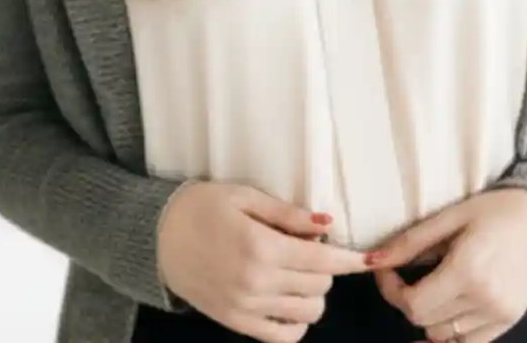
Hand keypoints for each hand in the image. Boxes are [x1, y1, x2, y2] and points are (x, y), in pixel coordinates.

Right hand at [157, 182, 371, 342]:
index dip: (352, 260)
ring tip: (296, 275)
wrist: (155, 237)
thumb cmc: (200, 208)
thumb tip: (328, 225)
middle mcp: (257, 281)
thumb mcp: (243, 197)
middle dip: (325, 267)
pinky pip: (283, 337)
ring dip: (313, 294)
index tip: (370, 258)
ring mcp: (246, 306)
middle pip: (320, 285)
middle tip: (307, 250)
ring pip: (308, 313)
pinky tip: (288, 302)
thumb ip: (287, 214)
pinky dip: (295, 323)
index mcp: (260, 246)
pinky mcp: (236, 322)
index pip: (323, 261)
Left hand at [365, 189, 526, 342]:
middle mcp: (485, 300)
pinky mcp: (509, 322)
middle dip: (405, 299)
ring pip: (442, 335)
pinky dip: (450, 331)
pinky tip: (445, 309)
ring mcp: (500, 315)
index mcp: (467, 271)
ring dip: (428, 314)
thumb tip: (371, 261)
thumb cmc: (496, 211)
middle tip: (405, 274)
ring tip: (431, 286)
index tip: (386, 269)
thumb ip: (409, 243)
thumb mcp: (450, 217)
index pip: (412, 304)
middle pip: (423, 321)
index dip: (390, 289)